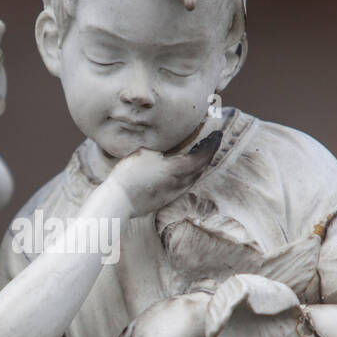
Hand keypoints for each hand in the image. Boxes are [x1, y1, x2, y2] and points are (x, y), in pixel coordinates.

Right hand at [103, 130, 220, 216]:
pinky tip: (185, 169)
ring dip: (200, 164)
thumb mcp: (144, 152)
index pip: (202, 156)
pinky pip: (187, 184)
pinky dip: (192, 173)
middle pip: (202, 167)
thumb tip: (167, 152)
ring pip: (195, 177)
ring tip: (199, 153)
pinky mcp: (168, 198)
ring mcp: (175, 192)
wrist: (119, 201)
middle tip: (210, 141)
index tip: (217, 134)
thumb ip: (162, 151)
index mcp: (177, 169)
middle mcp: (180, 182)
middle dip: (208, 153)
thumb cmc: (129, 175)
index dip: (211, 144)